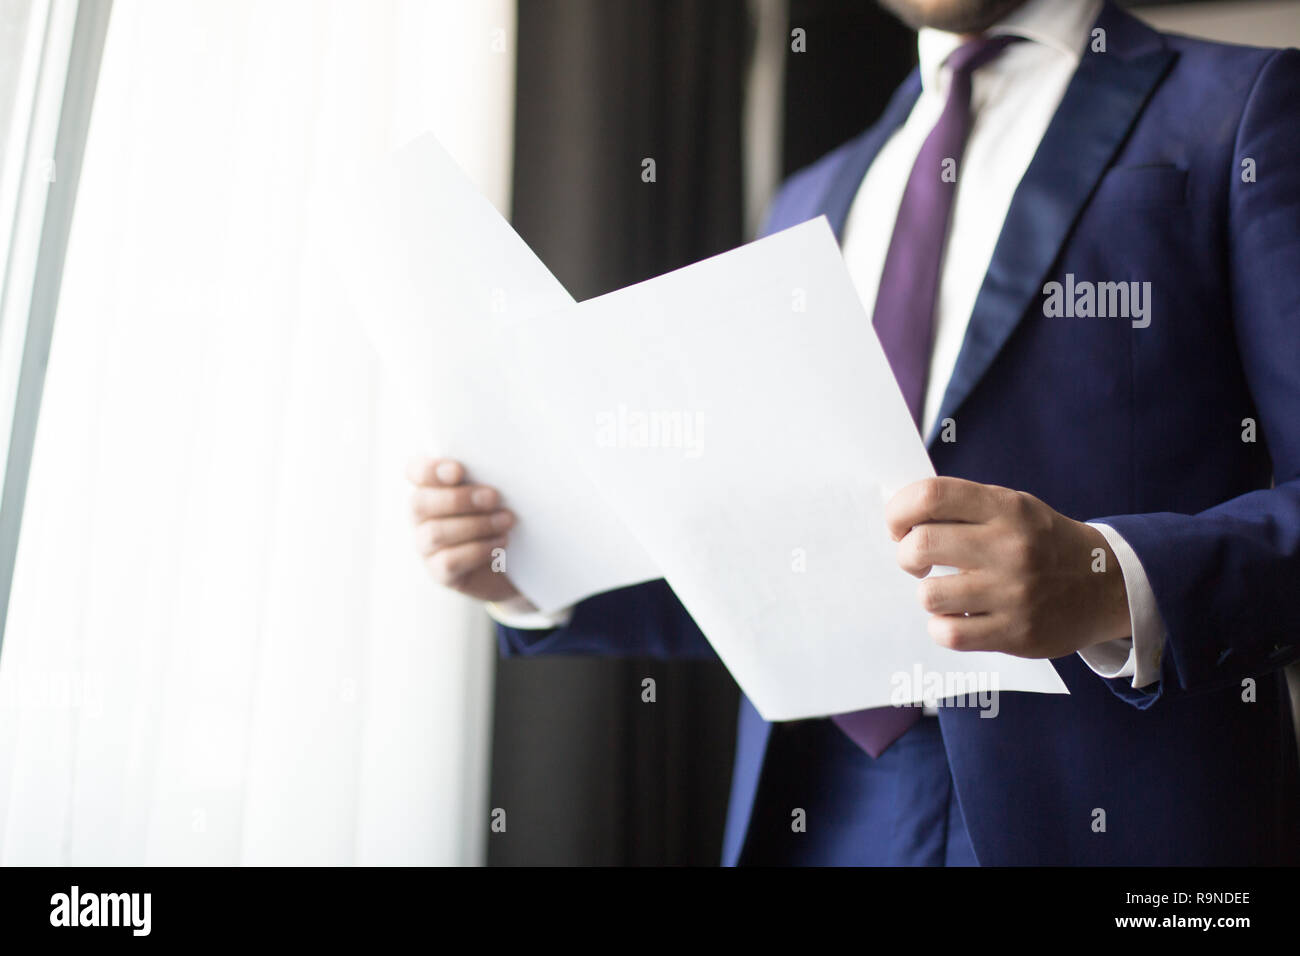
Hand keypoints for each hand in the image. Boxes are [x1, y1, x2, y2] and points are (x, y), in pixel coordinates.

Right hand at [407, 457, 520, 602]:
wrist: (514, 561)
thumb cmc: (500, 514)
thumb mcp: (495, 492)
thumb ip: (486, 476)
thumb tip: (500, 465)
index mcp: (431, 487)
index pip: (414, 472)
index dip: (430, 470)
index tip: (458, 471)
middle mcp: (421, 516)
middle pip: (420, 503)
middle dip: (458, 499)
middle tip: (494, 497)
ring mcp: (426, 546)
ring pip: (436, 533)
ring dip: (476, 525)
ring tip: (507, 520)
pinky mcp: (439, 572)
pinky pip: (450, 561)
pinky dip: (479, 549)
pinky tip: (501, 542)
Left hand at [885, 477, 1130, 658]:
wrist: (1106, 584)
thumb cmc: (1041, 543)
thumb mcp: (1013, 507)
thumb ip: (962, 506)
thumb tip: (898, 514)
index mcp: (1005, 508)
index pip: (930, 496)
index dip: (898, 511)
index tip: (899, 527)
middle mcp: (1009, 547)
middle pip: (920, 546)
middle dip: (907, 556)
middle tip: (919, 562)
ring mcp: (1014, 593)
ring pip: (929, 595)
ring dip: (929, 595)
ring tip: (948, 592)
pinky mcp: (1017, 633)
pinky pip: (949, 633)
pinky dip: (943, 627)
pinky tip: (958, 617)